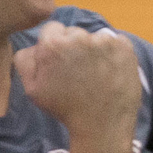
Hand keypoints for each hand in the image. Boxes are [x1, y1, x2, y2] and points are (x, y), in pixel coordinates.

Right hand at [14, 22, 140, 138]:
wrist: (102, 123)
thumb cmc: (64, 107)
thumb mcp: (31, 87)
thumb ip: (26, 59)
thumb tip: (35, 45)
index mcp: (53, 44)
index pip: (52, 29)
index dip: (55, 45)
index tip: (61, 61)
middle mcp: (79, 37)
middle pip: (74, 32)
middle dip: (74, 46)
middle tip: (78, 69)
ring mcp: (105, 41)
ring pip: (95, 37)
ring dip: (94, 49)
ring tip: (96, 72)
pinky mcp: (125, 47)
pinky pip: (116, 42)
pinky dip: (114, 52)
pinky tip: (111, 70)